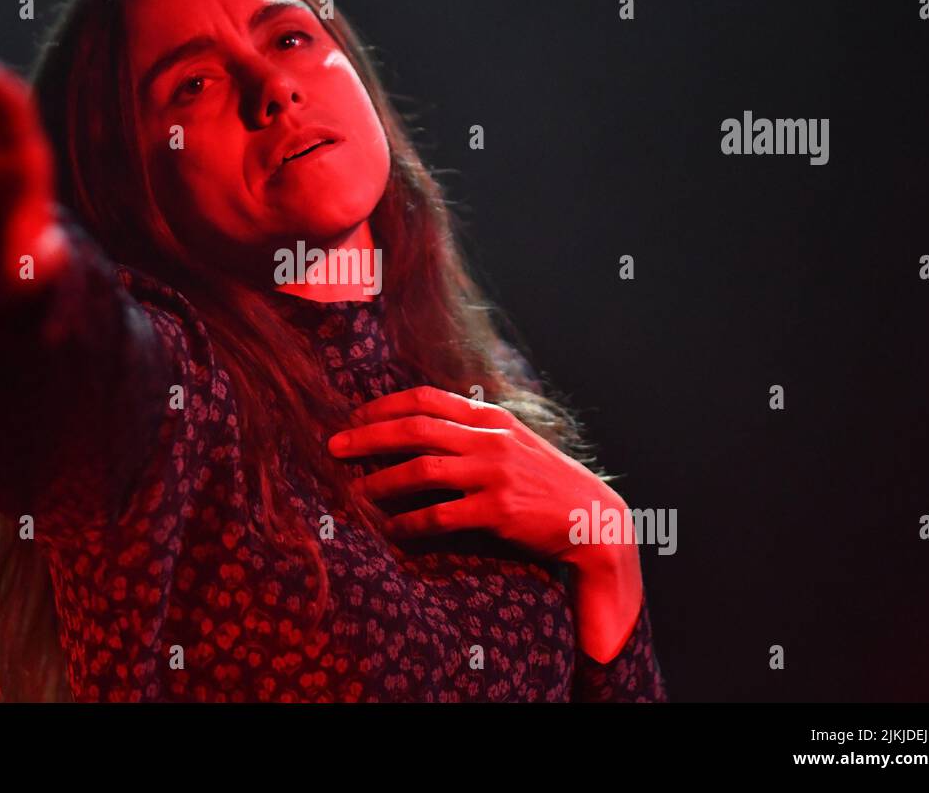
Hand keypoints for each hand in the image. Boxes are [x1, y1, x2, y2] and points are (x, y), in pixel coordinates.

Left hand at [328, 384, 644, 661]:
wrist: (593, 519)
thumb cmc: (547, 482)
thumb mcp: (514, 442)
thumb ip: (475, 431)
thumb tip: (425, 425)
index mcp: (491, 418)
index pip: (427, 399)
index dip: (385, 406)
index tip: (355, 416)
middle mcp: (490, 440)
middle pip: (415, 429)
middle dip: (368, 437)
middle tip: (335, 447)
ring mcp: (494, 474)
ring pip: (421, 470)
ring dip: (381, 481)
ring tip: (356, 491)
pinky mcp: (497, 511)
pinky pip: (439, 515)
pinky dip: (409, 523)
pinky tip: (392, 529)